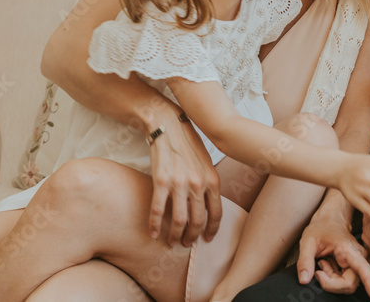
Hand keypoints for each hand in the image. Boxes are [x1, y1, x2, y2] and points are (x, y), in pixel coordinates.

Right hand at [148, 116, 221, 246]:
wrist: (168, 125)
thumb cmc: (188, 143)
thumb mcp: (206, 163)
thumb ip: (208, 183)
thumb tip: (209, 204)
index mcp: (212, 179)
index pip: (216, 213)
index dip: (212, 230)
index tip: (207, 239)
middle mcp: (198, 183)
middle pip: (197, 221)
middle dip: (192, 237)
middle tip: (186, 244)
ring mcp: (179, 183)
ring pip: (179, 220)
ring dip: (175, 236)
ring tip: (171, 241)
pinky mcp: (161, 180)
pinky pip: (158, 210)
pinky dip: (155, 225)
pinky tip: (153, 232)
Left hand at [296, 206, 369, 297]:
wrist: (331, 219)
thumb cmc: (322, 227)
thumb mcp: (307, 241)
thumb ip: (304, 261)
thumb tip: (304, 280)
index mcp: (349, 249)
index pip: (363, 270)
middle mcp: (359, 257)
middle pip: (349, 284)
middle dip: (330, 283)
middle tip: (319, 270)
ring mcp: (358, 263)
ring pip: (346, 285)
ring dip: (331, 279)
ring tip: (324, 262)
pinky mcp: (355, 268)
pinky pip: (345, 281)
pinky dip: (333, 277)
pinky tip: (328, 264)